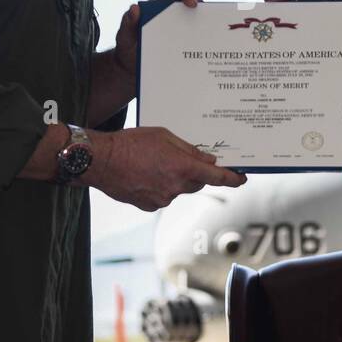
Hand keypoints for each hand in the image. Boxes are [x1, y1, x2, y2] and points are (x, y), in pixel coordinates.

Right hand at [85, 127, 245, 211]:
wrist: (100, 160)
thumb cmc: (130, 143)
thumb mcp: (163, 136)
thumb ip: (188, 149)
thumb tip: (206, 160)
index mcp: (182, 167)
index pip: (216, 177)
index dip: (232, 179)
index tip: (242, 178)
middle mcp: (175, 187)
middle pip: (196, 183)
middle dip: (193, 173)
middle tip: (179, 159)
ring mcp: (162, 199)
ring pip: (178, 190)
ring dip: (173, 179)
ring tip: (152, 163)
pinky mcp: (149, 206)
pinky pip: (162, 196)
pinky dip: (158, 187)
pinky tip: (144, 175)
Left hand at [113, 0, 200, 76]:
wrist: (130, 67)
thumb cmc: (127, 47)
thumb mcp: (124, 36)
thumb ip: (127, 23)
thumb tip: (135, 8)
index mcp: (156, 7)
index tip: (191, 3)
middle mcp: (168, 15)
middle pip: (188, 4)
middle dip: (199, 6)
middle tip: (203, 15)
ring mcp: (175, 28)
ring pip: (193, 20)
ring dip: (203, 23)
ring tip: (208, 32)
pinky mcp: (180, 41)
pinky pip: (192, 38)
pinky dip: (200, 41)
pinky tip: (204, 49)